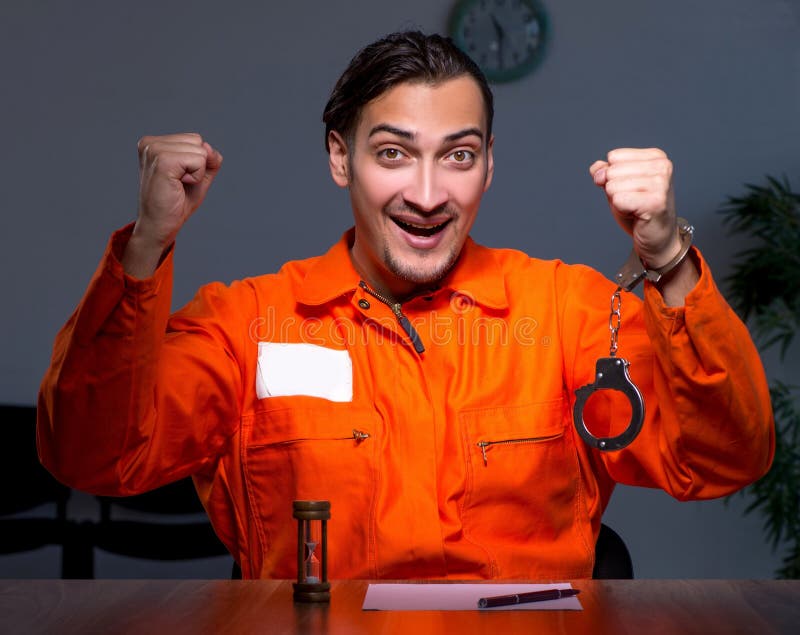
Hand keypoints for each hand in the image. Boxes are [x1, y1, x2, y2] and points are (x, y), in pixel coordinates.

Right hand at [123, 133, 222, 277]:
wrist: (159, 226)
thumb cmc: (175, 203)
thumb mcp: (198, 176)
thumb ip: (209, 159)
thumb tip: (210, 148)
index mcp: (154, 143)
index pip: (195, 139)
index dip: (197, 162)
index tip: (179, 179)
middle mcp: (151, 143)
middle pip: (198, 141)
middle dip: (197, 166)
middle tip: (178, 183)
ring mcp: (155, 150)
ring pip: (200, 150)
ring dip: (196, 173)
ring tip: (177, 185)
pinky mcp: (163, 160)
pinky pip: (199, 160)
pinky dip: (196, 177)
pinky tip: (178, 186)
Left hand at [589, 148, 679, 268]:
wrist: (657, 238)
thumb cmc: (639, 211)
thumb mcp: (618, 186)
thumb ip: (605, 172)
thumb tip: (597, 169)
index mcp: (656, 157)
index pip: (614, 157)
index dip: (613, 177)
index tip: (631, 190)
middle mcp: (662, 166)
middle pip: (612, 171)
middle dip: (615, 191)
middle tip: (633, 202)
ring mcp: (660, 183)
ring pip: (613, 186)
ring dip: (618, 202)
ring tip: (635, 208)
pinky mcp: (655, 201)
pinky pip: (618, 200)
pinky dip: (621, 211)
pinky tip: (636, 215)